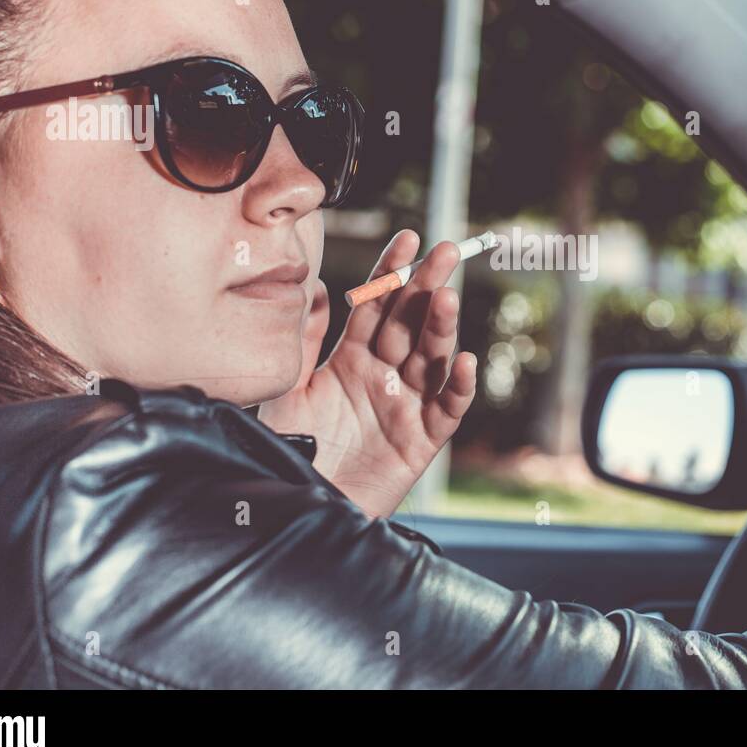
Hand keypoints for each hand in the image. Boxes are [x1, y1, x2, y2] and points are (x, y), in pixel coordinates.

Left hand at [258, 230, 476, 518]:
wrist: (294, 507)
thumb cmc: (285, 452)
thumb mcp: (287, 390)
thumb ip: (306, 342)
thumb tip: (319, 289)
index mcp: (351, 359)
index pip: (377, 306)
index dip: (392, 272)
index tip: (408, 238)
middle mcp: (384, 376)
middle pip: (411, 324)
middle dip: (428, 286)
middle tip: (445, 252)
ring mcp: (405, 406)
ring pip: (431, 359)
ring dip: (442, 329)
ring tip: (446, 299)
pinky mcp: (420, 441)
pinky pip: (446, 410)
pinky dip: (457, 387)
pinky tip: (462, 362)